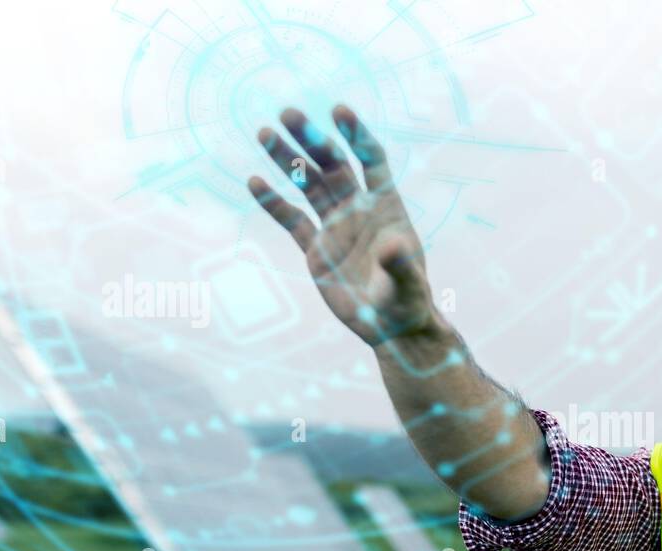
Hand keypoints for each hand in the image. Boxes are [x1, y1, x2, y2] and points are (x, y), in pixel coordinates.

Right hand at [248, 105, 435, 345]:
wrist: (391, 329)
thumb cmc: (407, 303)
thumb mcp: (406, 285)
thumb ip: (399, 264)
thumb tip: (393, 246)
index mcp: (385, 208)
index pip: (371, 161)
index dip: (356, 135)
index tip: (338, 110)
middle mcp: (359, 211)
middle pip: (333, 165)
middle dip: (311, 139)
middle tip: (287, 113)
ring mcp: (336, 227)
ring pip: (309, 185)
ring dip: (287, 160)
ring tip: (264, 133)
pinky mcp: (317, 249)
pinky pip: (292, 220)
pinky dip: (274, 202)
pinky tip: (254, 181)